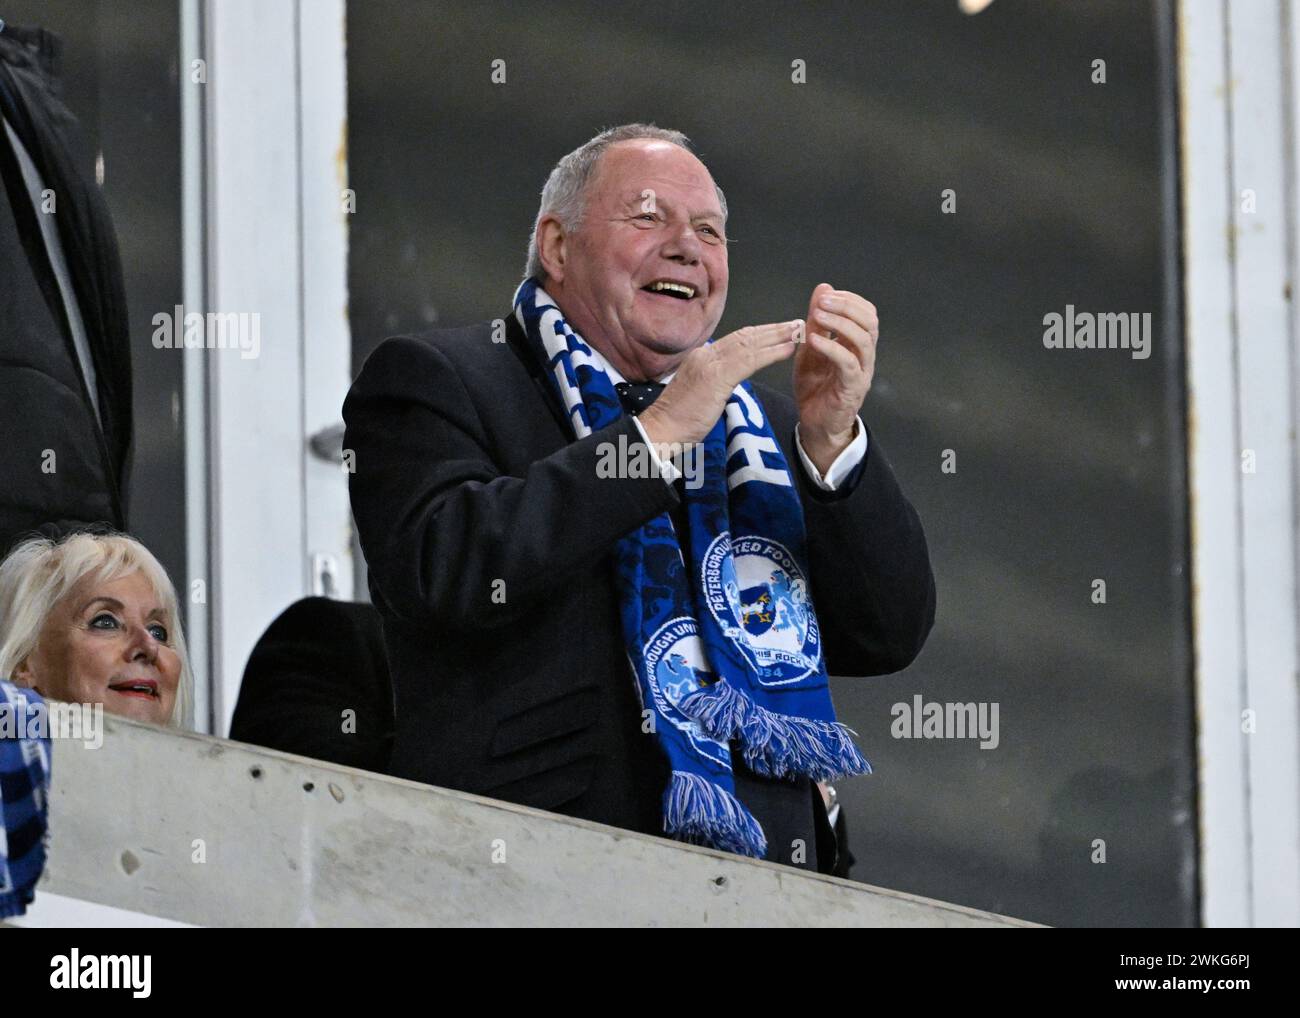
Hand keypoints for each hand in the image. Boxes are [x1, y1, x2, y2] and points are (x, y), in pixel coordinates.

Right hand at [639, 320, 801, 447]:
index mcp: (701, 357)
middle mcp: (705, 354)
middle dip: (773, 329)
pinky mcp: (716, 377)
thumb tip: (730, 377)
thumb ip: (714, 380)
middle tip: (797, 323)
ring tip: (798, 331)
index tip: (780, 329)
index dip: (760, 332)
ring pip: (750, 343)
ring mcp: (710, 364)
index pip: (736, 339)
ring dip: (777, 336)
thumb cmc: (678, 419)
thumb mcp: (699, 392)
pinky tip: (788, 349)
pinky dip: (771, 353)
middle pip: (745, 335)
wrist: (661, 430)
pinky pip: (749, 360)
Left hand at [794, 283, 876, 471]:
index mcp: (857, 344)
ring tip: (817, 314)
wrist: (814, 424)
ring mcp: (861, 372)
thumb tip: (823, 288)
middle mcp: (865, 356)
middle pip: (870, 321)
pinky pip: (848, 363)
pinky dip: (831, 347)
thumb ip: (817, 321)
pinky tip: (814, 340)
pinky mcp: (852, 388)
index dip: (848, 299)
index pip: (866, 312)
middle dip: (846, 306)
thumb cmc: (815, 387)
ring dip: (840, 322)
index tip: (825, 294)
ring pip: (863, 339)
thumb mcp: (810, 347)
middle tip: (822, 301)